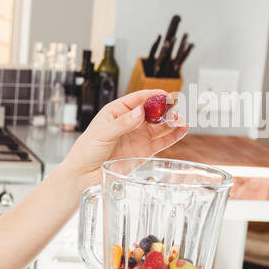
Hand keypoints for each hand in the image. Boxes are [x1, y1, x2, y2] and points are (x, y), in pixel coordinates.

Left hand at [62, 89, 189, 187]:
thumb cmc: (87, 151)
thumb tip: (140, 112)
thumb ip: (122, 123)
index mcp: (117, 112)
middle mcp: (130, 122)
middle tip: (173, 109)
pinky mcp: (145, 150)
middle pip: (153, 111)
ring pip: (160, 124)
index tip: (164, 94)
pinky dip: (174, 135)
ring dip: (172, 120)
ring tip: (179, 119)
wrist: (85, 175)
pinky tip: (183, 129)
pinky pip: (163, 140)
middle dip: (165, 108)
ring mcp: (139, 136)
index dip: (152, 95)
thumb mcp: (102, 134)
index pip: (137, 99)